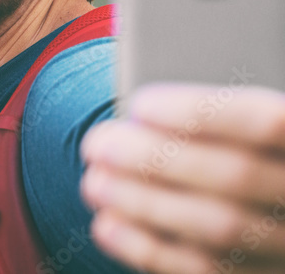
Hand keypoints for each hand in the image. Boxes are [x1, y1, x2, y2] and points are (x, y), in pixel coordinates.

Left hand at [80, 83, 284, 273]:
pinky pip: (206, 272)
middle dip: (155, 159)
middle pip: (234, 177)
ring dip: (144, 204)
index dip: (199, 112)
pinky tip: (107, 225)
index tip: (138, 105)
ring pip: (220, 229)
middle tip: (97, 144)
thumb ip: (211, 122)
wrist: (270, 209)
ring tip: (94, 183)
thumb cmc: (243, 153)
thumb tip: (141, 121)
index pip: (264, 121)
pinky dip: (148, 250)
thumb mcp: (245, 134)